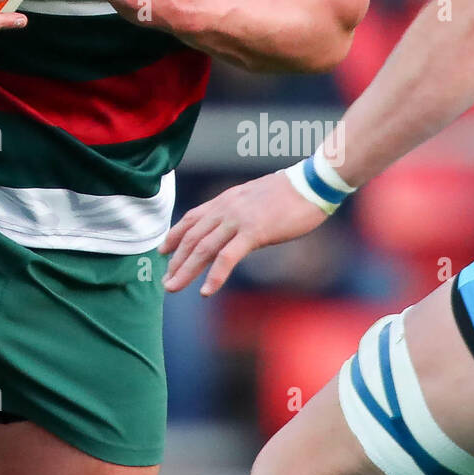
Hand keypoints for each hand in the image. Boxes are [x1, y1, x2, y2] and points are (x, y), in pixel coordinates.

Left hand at [159, 171, 328, 294]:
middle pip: (192, 237)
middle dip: (176, 261)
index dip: (174, 235)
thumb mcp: (254, 198)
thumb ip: (238, 210)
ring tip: (172, 288)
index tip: (163, 251)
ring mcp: (237, 220)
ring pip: (203, 248)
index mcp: (225, 200)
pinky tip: (206, 291)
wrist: (310, 183)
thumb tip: (233, 224)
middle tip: (165, 281)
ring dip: (185, 271)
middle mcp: (225, 208)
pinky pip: (228, 257)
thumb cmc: (289, 193)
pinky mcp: (253, 232)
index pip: (191, 218)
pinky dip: (215, 275)